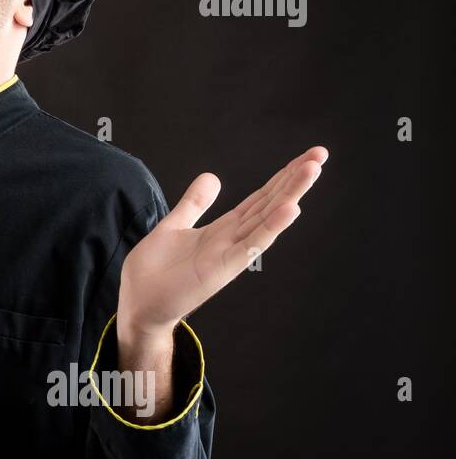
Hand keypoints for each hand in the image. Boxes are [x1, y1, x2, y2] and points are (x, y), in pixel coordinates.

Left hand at [117, 145, 328, 340]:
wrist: (138, 305)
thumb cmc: (156, 272)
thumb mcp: (174, 226)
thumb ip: (194, 204)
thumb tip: (212, 176)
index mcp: (223, 229)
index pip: (260, 197)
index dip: (282, 176)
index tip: (306, 156)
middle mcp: (232, 240)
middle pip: (269, 204)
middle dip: (294, 180)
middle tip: (320, 154)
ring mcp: (229, 255)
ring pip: (266, 219)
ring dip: (290, 195)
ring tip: (311, 170)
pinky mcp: (221, 270)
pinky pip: (250, 246)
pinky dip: (270, 228)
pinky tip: (290, 209)